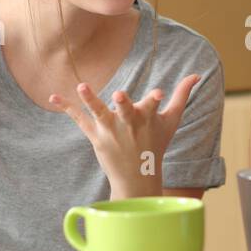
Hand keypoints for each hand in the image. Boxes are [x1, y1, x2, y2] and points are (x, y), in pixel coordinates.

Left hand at [50, 73, 199, 193]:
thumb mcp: (172, 120)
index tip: (158, 94)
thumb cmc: (156, 144)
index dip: (154, 99)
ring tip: (82, 86)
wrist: (138, 176)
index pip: (152, 104)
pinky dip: (67, 108)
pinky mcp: (96, 136)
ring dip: (91, 99)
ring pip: (99, 112)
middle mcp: (129, 123)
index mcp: (148, 117)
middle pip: (125, 110)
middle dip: (123, 103)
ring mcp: (111, 130)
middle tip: (119, 95)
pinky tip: (52, 96)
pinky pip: (80, 119)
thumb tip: (197, 74)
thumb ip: (183, 94)